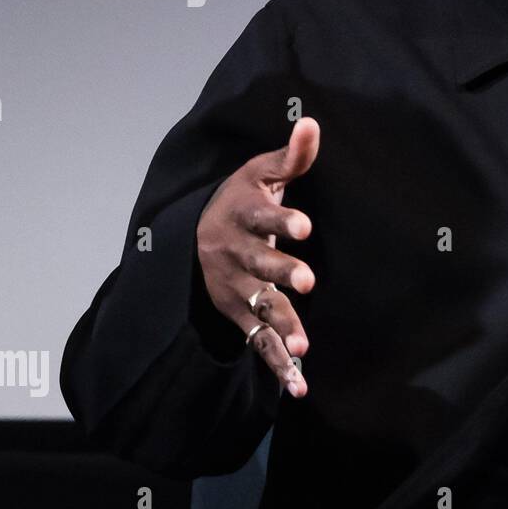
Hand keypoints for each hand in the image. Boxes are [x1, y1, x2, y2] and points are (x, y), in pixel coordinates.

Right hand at [196, 116, 318, 397]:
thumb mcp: (261, 172)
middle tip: (307, 283)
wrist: (195, 232)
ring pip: (258, 306)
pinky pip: (258, 340)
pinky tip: (300, 386)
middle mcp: (235, 254)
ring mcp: (235, 287)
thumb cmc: (242, 198)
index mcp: (243, 214)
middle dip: (282, 273)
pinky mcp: (239, 313)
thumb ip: (291, 155)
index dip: (282, 221)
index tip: (304, 225)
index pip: (262, 217)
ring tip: (303, 347)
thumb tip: (312, 122)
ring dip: (281, 326)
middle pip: (259, 264)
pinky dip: (278, 363)